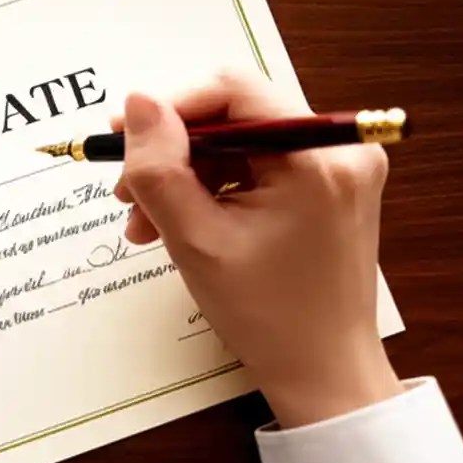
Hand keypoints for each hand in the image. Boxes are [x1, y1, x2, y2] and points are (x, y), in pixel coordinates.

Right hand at [113, 70, 400, 427]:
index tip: (123, 137)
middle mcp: (339, 150)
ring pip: (240, 141)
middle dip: (173, 149)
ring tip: (147, 222)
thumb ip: (159, 169)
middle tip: (127, 191)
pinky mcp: (330, 186)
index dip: (170, 106)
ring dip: (186, 174)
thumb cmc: (266, 317)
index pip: (234, 91)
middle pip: (235, 114)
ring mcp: (339, 167)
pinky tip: (182, 222)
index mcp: (315, 159)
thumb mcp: (195, 241)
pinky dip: (214, 187)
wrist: (323, 372)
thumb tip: (137, 103)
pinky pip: (258, 164)